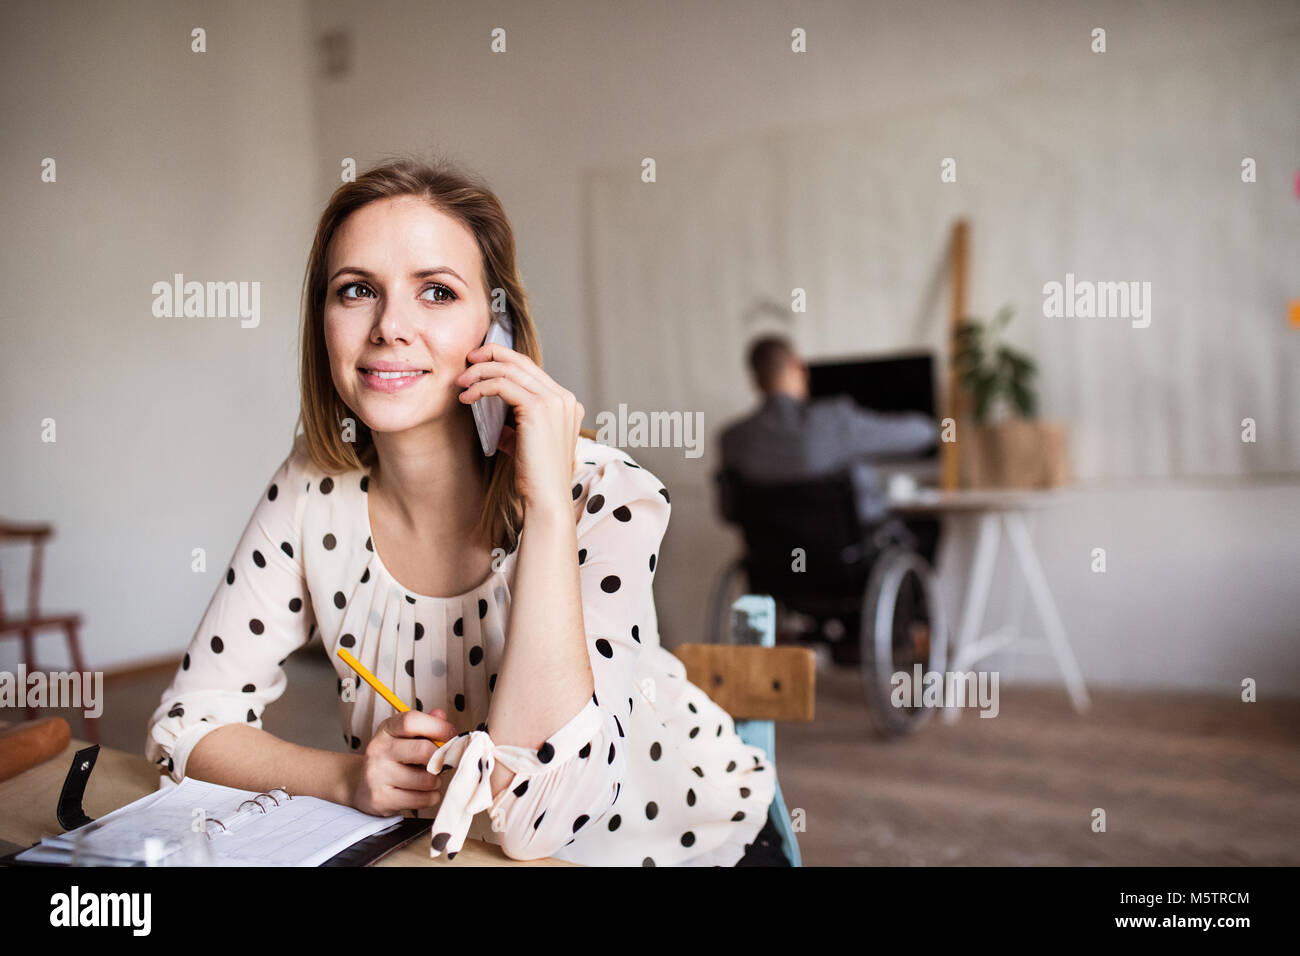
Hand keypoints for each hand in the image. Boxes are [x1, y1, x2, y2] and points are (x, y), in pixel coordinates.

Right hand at [346, 707, 459, 816]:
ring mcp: (377, 775)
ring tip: (428, 778)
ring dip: (436, 780)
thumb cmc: (394, 758)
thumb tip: (442, 715)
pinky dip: (430, 797)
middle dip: (441, 758)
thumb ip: (426, 725)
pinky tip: (420, 792)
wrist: (363, 786)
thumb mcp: (406, 736)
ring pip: (427, 779)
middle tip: (442, 762)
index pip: (411, 721)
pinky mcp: (381, 799)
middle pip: (424, 751)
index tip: (451, 735)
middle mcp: (378, 750)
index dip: (438, 727)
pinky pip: (423, 799)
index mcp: (387, 730)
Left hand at [455, 343, 582, 508]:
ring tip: (461, 382)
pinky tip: (467, 397)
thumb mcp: (525, 442)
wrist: (546, 498)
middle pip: (522, 361)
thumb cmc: (535, 476)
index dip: (504, 360)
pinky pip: (503, 385)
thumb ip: (515, 425)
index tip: (479, 364)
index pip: (531, 369)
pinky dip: (481, 387)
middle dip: (491, 355)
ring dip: (480, 371)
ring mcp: (554, 401)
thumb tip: (493, 416)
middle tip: (467, 361)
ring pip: (510, 369)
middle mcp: (564, 397)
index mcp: (566, 403)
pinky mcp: (538, 409)